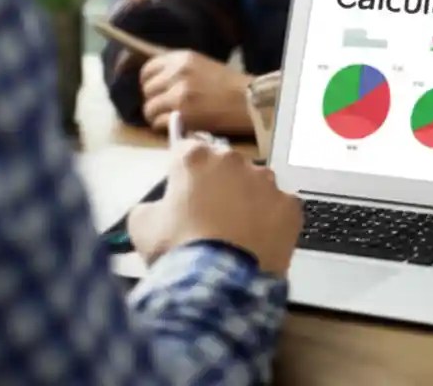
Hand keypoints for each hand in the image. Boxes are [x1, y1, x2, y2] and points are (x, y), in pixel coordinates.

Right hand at [126, 142, 302, 274]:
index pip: (186, 149)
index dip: (183, 170)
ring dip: (246, 201)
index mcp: (195, 158)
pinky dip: (271, 221)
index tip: (184, 184)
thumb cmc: (178, 250)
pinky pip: (279, 208)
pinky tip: (258, 242)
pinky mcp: (290, 205)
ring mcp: (266, 182)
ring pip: (255, 185)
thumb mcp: (142, 225)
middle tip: (209, 216)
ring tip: (236, 233)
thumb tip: (159, 208)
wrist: (220, 283)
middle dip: (218, 185)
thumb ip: (151, 205)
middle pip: (224, 166)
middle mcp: (234, 160)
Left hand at [141, 51, 254, 134]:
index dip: (149, 83)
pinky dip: (165, 127)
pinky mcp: (182, 113)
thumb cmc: (231, 85)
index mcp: (181, 57)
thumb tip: (155, 82)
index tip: (157, 92)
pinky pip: (158, 123)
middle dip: (154, 101)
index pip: (147, 69)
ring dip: (157, 117)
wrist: (250, 102)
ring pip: (149, 109)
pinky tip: (178, 126)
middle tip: (167, 109)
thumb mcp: (201, 66)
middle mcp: (177, 72)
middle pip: (146, 90)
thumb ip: (178, 70)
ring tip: (171, 119)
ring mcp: (178, 93)